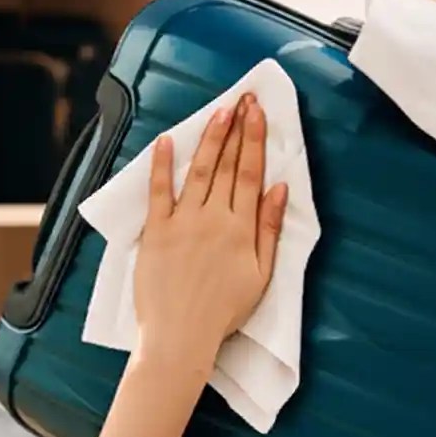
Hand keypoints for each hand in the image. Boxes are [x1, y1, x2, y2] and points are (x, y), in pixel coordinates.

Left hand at [133, 94, 288, 373]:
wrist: (180, 337)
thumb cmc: (223, 312)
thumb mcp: (261, 275)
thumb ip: (270, 230)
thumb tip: (279, 190)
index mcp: (241, 228)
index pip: (251, 173)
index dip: (255, 139)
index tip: (259, 112)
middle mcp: (213, 218)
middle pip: (228, 164)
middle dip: (237, 128)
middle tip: (243, 99)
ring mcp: (183, 222)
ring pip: (199, 170)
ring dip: (209, 138)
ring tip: (219, 111)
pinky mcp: (156, 231)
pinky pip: (158, 191)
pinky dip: (162, 164)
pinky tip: (166, 141)